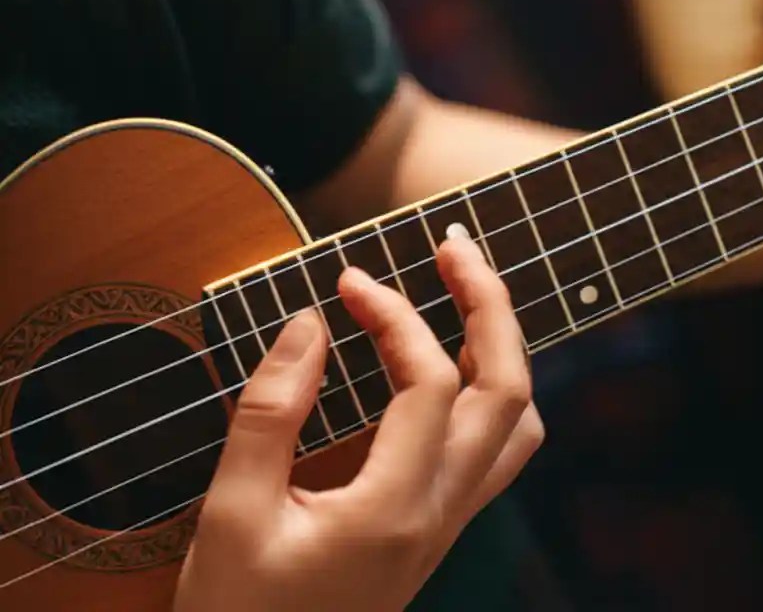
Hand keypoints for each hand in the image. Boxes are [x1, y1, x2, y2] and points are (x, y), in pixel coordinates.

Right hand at [174, 233, 542, 611]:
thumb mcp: (230, 516)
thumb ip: (270, 415)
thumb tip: (308, 324)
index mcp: (395, 508)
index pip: (431, 382)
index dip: (396, 317)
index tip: (347, 280)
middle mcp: (441, 513)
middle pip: (510, 390)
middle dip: (490, 305)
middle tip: (454, 245)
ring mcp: (449, 525)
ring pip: (518, 423)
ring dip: (503, 349)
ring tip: (465, 296)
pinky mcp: (438, 532)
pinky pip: (498, 451)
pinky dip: (492, 392)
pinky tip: (455, 368)